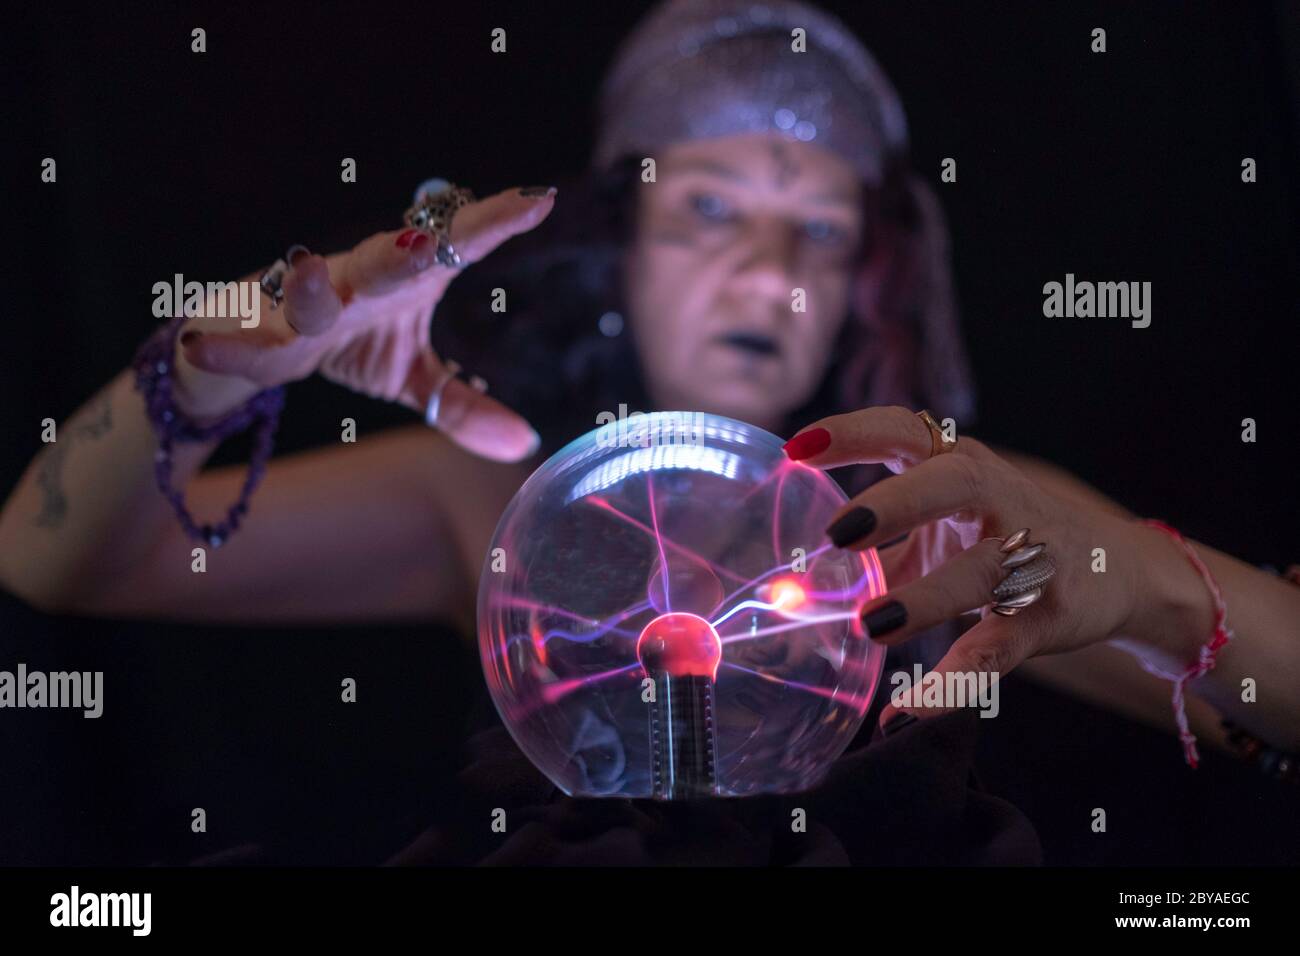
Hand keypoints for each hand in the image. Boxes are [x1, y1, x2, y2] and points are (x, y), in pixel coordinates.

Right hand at [172, 186, 556, 461]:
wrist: (254, 345)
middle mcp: (355, 280)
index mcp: (402, 277)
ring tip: (308, 269)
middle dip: (411, 248)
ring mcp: (300, 305)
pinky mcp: (253, 336)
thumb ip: (461, 405)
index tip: (538, 198)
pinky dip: (225, 349)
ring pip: (306, 295)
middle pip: (387, 260)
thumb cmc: (347, 340)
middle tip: (439, 235)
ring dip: (307, 288)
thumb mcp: (409, 375)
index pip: (454, 245)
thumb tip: (525, 442)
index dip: (494, 223)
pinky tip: (200, 344)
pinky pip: (243, 346)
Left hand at [784, 406, 1208, 724]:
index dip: (855, 434)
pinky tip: (911, 708)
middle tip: (839, 531)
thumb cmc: (1006, 536)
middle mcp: (998, 499)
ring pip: (981, 570)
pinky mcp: (1047, 615)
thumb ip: (880, 544)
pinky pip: (997, 649)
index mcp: (960, 465)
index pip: (906, 431)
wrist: (1119, 572)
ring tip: (872, 625)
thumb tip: (797, 584)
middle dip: (897, 502)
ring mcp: (1029, 555)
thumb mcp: (943, 524)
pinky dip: (953, 682)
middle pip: (953, 482)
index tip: (798, 448)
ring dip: (926, 596)